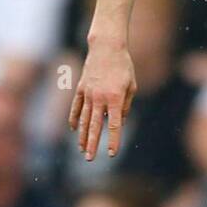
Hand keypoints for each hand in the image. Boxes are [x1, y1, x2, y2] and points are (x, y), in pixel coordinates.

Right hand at [69, 38, 136, 160]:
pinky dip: (75, 119)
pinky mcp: (81, 88)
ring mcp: (88, 93)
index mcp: (116, 99)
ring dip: (83, 136)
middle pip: (95, 126)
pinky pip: (76, 107)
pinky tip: (74, 129)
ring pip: (84, 119)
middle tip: (89, 159)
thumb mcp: (132, 86)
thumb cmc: (124, 66)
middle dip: (92, 144)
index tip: (112, 154)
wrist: (107, 47)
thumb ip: (126, 106)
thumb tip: (120, 122)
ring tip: (82, 149)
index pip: (115, 125)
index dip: (114, 141)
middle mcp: (100, 98)